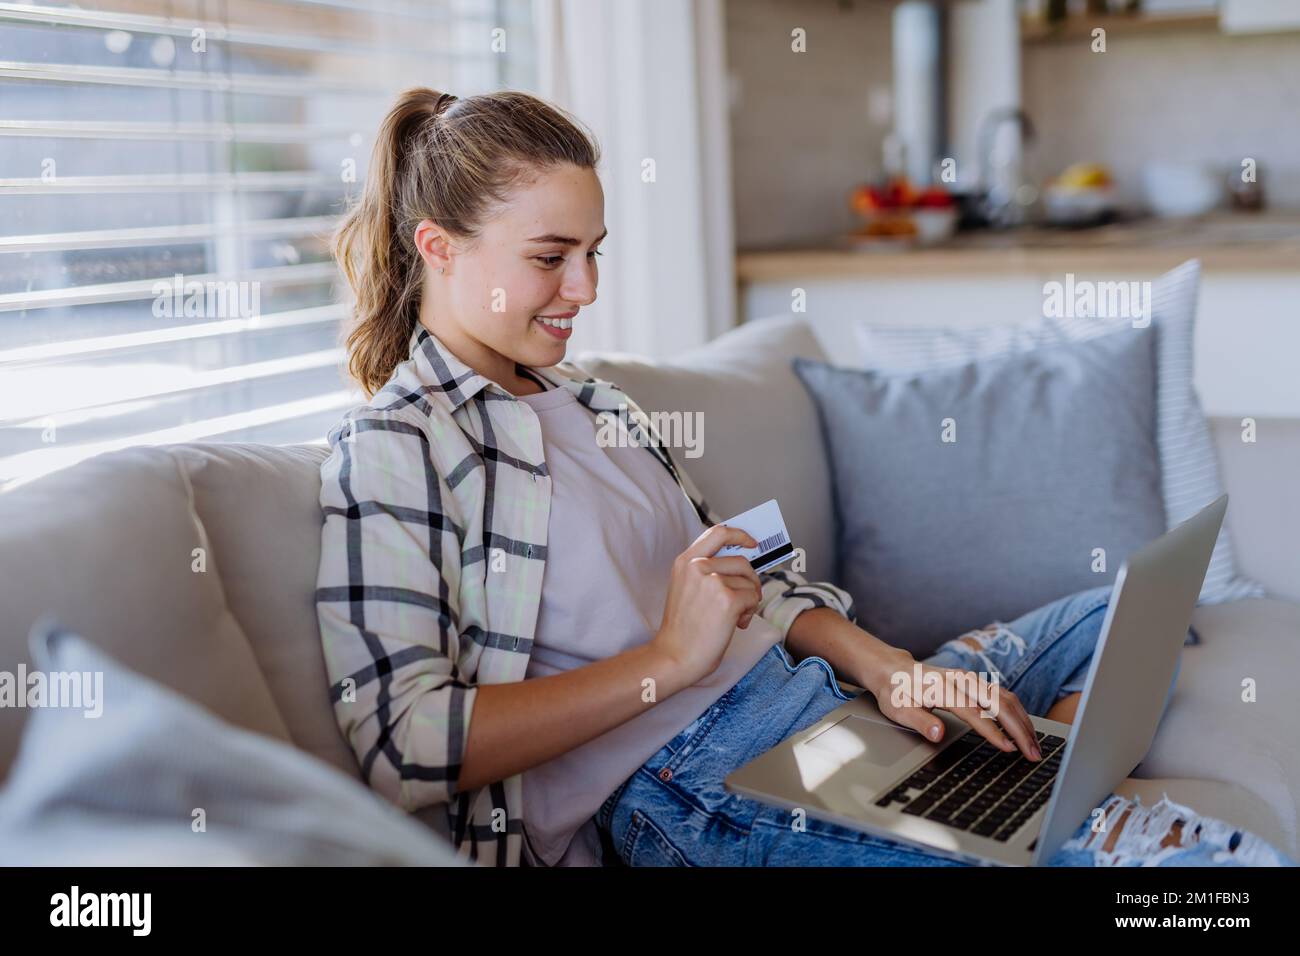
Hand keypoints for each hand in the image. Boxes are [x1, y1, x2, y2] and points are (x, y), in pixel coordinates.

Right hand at [652, 524, 764, 685]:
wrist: (674, 656)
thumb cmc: (683, 629)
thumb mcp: (686, 588)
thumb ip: (707, 572)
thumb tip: (742, 566)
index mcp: (685, 561)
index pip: (718, 532)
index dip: (739, 535)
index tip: (752, 543)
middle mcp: (698, 566)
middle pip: (741, 562)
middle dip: (751, 581)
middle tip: (746, 600)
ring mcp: (712, 581)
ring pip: (749, 582)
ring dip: (750, 600)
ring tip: (737, 617)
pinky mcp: (727, 599)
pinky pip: (753, 598)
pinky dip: (751, 612)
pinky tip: (738, 624)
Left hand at [863, 647, 1042, 760]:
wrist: (894, 670)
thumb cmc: (896, 692)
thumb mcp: (899, 710)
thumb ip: (920, 721)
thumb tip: (937, 734)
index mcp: (943, 688)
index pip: (974, 712)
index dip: (993, 732)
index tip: (1008, 749)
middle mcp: (961, 680)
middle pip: (999, 703)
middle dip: (1020, 730)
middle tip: (1033, 754)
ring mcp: (970, 679)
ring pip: (1006, 697)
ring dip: (1024, 721)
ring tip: (1035, 745)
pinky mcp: (975, 681)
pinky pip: (1003, 694)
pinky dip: (1018, 712)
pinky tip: (1025, 728)